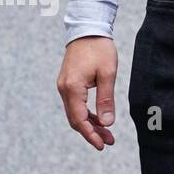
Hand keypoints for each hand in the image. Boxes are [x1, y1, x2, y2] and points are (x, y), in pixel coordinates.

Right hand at [57, 36, 117, 150]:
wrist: (88, 29)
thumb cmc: (99, 49)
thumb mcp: (107, 73)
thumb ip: (106, 99)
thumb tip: (107, 123)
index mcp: (72, 88)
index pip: (79, 119)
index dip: (91, 134)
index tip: (103, 144)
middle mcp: (64, 90)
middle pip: (76, 119)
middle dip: (92, 132)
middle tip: (109, 142)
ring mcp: (64, 87)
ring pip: (76, 113)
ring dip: (90, 124)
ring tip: (107, 133)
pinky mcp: (69, 84)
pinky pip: (76, 104)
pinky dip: (87, 113)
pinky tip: (99, 119)